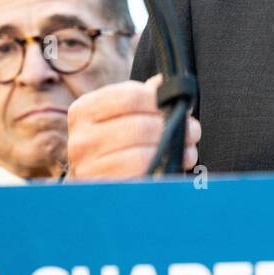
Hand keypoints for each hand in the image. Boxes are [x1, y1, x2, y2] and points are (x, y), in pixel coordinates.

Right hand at [66, 74, 199, 179]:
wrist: (96, 186)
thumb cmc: (115, 144)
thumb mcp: (122, 114)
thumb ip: (142, 97)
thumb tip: (163, 83)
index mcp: (84, 110)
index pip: (129, 96)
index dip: (159, 100)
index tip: (175, 105)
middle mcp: (81, 138)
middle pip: (139, 126)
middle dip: (174, 127)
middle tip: (192, 131)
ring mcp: (87, 167)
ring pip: (140, 155)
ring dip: (172, 152)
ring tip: (187, 150)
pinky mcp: (102, 191)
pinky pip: (139, 178)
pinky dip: (161, 171)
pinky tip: (171, 166)